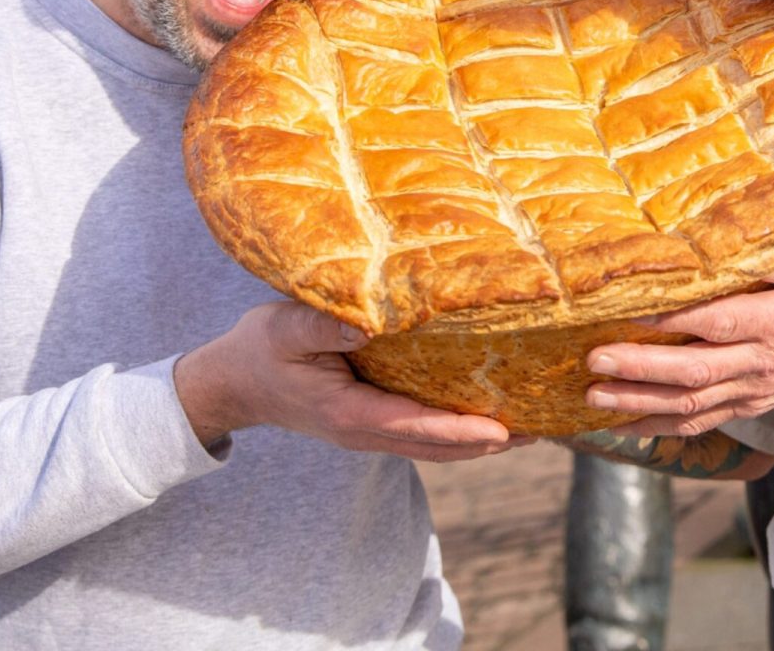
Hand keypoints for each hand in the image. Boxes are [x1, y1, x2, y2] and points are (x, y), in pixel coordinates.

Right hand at [175, 302, 526, 461]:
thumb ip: (323, 327)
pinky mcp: (370, 422)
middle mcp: (364, 432)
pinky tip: (487, 416)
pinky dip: (458, 431)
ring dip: (480, 441)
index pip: (415, 427)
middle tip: (541, 430)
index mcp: (349, 414)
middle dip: (488, 442)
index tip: (503, 431)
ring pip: (435, 446)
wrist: (232, 383)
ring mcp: (368, 432)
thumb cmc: (258, 351)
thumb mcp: (282, 329)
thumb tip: (369, 324)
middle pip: (438, 447)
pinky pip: (423, 433)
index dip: (460, 430)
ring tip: (530, 428)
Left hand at [581, 233, 773, 436]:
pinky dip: (656, 427)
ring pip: (689, 404)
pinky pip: (697, 424)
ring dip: (639, 402)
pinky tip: (620, 424)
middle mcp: (761, 362)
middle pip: (695, 371)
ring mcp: (750, 390)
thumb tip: (728, 235)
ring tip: (593, 395)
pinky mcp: (743, 407)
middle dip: (641, 368)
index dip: (675, 321)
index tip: (631, 311)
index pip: (720, 322)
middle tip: (594, 360)